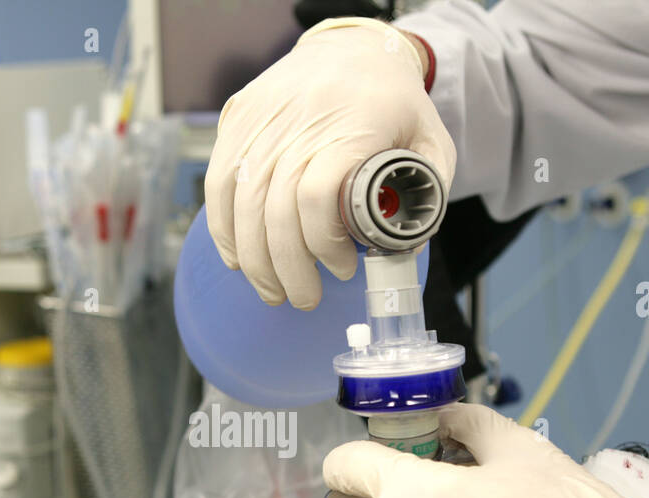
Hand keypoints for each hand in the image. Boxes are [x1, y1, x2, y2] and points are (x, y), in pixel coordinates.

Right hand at [204, 16, 454, 309]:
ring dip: (254, 259)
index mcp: (352, 125)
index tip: (343, 269)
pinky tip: (238, 258)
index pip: (317, 195)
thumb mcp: (430, 141)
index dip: (324, 244)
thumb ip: (427, 194)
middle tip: (303, 298)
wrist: (352, 47)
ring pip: (242, 202)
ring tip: (272, 290)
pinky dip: (223, 228)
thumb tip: (402, 251)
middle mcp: (300, 121)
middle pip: (276, 208)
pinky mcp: (238, 120)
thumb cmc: (394, 103)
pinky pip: (218, 183)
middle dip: (287, 268)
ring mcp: (262, 119)